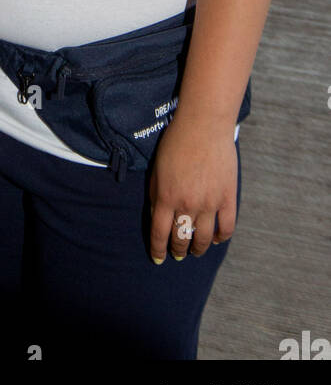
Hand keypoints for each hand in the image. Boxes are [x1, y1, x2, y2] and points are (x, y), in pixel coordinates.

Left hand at [148, 113, 237, 262]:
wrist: (203, 126)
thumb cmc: (176, 143)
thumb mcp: (157, 169)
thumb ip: (156, 194)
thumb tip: (156, 216)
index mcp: (166, 197)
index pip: (159, 233)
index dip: (158, 249)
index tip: (158, 258)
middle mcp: (186, 204)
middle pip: (181, 238)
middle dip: (178, 250)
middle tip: (178, 254)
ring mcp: (209, 203)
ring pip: (203, 238)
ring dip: (198, 248)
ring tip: (195, 250)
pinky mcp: (227, 198)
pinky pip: (226, 228)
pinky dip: (221, 238)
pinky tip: (216, 239)